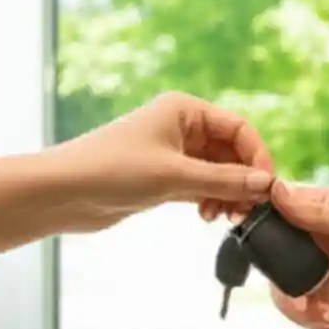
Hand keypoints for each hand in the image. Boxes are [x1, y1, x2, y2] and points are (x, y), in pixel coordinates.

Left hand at [0, 92, 273, 260]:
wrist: (62, 193)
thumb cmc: (112, 170)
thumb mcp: (174, 176)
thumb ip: (224, 180)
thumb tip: (266, 185)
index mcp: (184, 110)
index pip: (239, 128)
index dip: (257, 157)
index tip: (266, 188)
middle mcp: (181, 127)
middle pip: (232, 152)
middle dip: (243, 181)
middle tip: (248, 211)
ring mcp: (172, 153)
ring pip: (218, 172)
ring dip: (228, 194)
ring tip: (226, 217)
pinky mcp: (163, 178)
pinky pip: (201, 186)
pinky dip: (210, 200)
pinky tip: (207, 217)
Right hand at [267, 181, 328, 328]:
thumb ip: (324, 212)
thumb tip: (276, 190)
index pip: (284, 204)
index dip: (262, 209)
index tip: (243, 217)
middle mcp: (324, 244)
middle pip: (273, 245)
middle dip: (269, 259)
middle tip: (284, 273)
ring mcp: (325, 278)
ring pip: (280, 283)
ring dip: (291, 296)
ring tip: (315, 307)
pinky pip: (298, 313)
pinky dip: (307, 318)